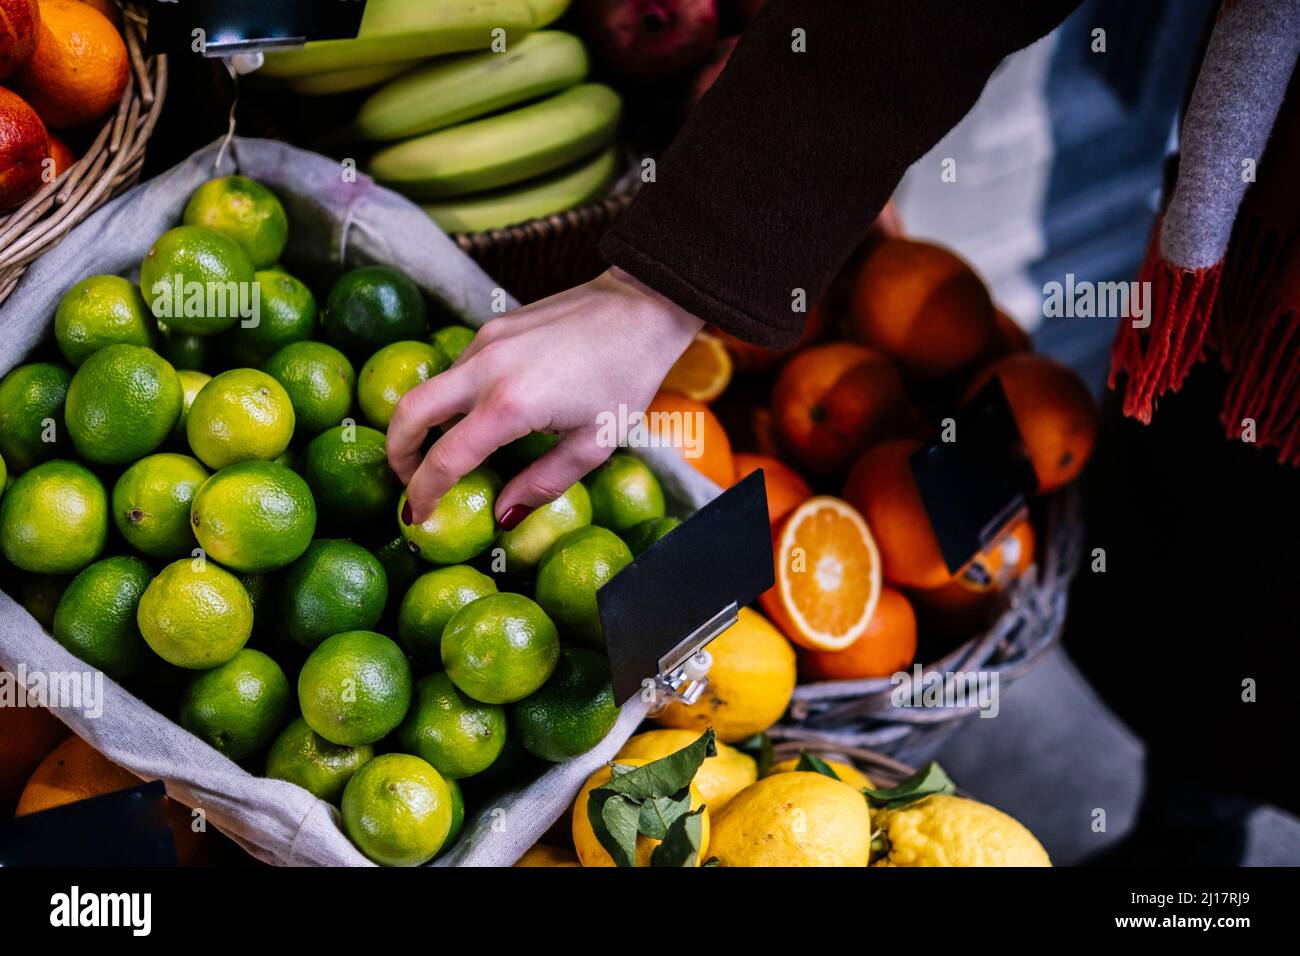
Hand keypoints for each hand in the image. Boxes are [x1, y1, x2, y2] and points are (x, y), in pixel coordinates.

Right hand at [387, 267, 704, 525]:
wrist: (641, 306)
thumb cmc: (626, 377)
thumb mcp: (593, 444)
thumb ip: (542, 484)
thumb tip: (501, 516)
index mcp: (511, 405)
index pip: (444, 459)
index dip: (422, 495)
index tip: (415, 518)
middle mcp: (485, 369)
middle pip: (408, 414)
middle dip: (398, 454)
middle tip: (410, 483)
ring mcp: (484, 341)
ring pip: (429, 388)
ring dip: (423, 425)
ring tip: (445, 455)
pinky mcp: (492, 327)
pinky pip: (456, 370)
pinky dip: (452, 400)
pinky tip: (480, 417)